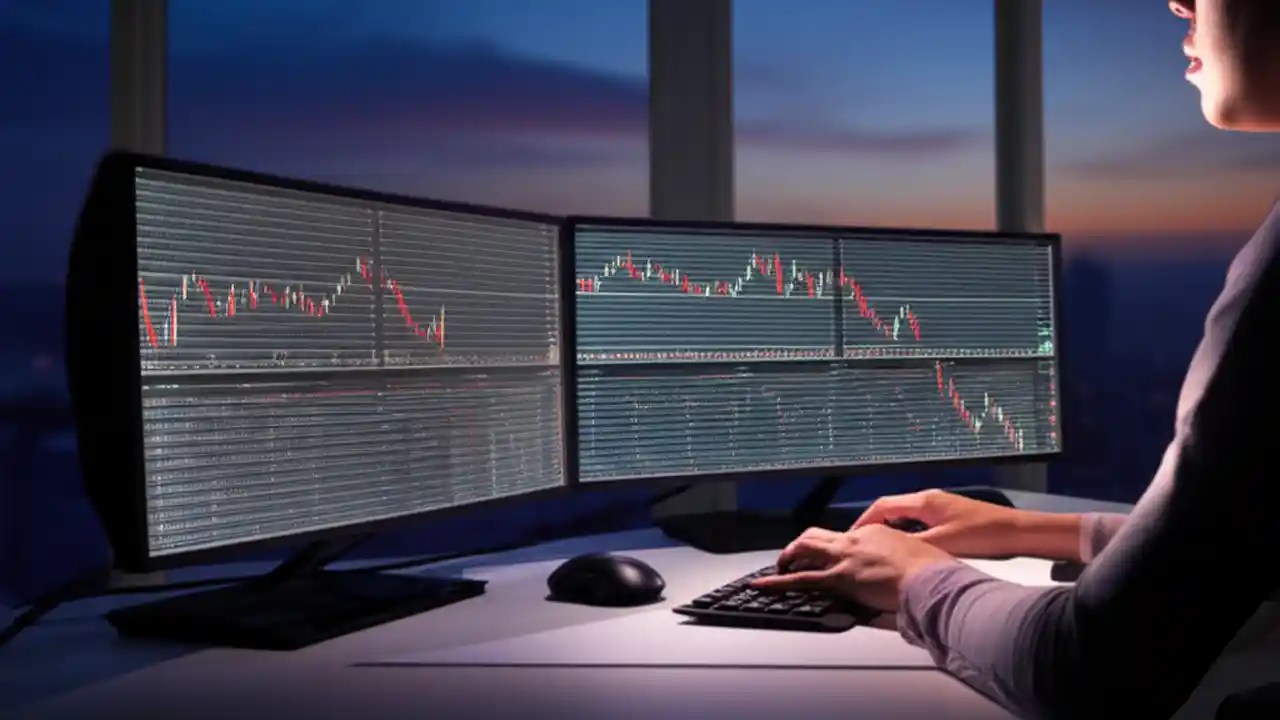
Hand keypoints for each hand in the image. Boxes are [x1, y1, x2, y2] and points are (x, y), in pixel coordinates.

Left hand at [749, 524, 956, 612]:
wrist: (931, 579)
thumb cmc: (931, 571)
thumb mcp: (916, 553)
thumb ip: (898, 556)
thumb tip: (897, 567)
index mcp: (874, 532)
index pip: (844, 537)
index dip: (834, 547)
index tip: (833, 556)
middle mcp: (855, 539)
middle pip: (818, 536)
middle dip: (801, 545)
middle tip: (793, 555)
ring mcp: (845, 557)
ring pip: (804, 549)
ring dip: (788, 557)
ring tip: (777, 567)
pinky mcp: (839, 578)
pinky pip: (800, 579)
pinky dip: (777, 582)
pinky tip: (762, 585)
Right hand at [851, 489, 1026, 558]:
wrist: (1014, 531)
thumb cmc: (982, 534)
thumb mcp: (943, 543)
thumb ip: (913, 544)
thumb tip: (886, 548)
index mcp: (924, 502)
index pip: (882, 505)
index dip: (863, 520)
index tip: (851, 536)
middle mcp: (928, 498)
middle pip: (890, 507)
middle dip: (872, 523)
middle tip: (860, 542)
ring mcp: (938, 504)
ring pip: (903, 513)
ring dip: (888, 526)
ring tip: (878, 546)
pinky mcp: (947, 513)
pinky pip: (916, 518)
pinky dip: (904, 529)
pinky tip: (905, 545)